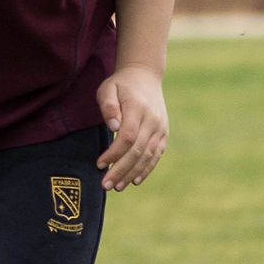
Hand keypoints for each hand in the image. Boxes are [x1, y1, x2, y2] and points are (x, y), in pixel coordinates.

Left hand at [97, 65, 167, 190]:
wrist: (145, 76)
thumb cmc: (121, 84)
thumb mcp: (108, 88)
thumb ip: (108, 105)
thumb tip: (113, 127)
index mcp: (138, 108)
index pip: (127, 137)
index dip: (114, 154)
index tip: (99, 164)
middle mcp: (153, 120)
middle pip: (138, 150)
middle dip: (121, 170)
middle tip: (106, 185)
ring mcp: (161, 128)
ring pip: (148, 156)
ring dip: (132, 173)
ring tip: (117, 187)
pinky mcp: (163, 133)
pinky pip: (156, 155)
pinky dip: (146, 169)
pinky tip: (134, 181)